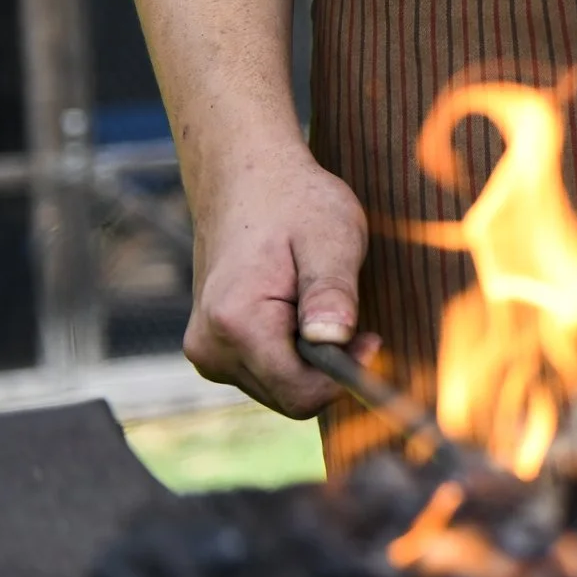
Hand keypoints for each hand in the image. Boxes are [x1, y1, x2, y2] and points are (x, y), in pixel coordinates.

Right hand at [183, 140, 371, 417]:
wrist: (246, 179)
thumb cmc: (296, 203)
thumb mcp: (331, 237)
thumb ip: (332, 291)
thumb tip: (335, 342)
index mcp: (236, 324)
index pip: (300, 395)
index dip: (344, 376)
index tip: (370, 337)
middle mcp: (211, 348)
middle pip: (290, 397)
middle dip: (328, 367)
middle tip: (347, 314)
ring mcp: (206, 352)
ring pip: (279, 388)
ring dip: (310, 360)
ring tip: (316, 301)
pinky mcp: (211, 349)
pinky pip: (265, 373)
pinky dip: (291, 353)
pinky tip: (297, 310)